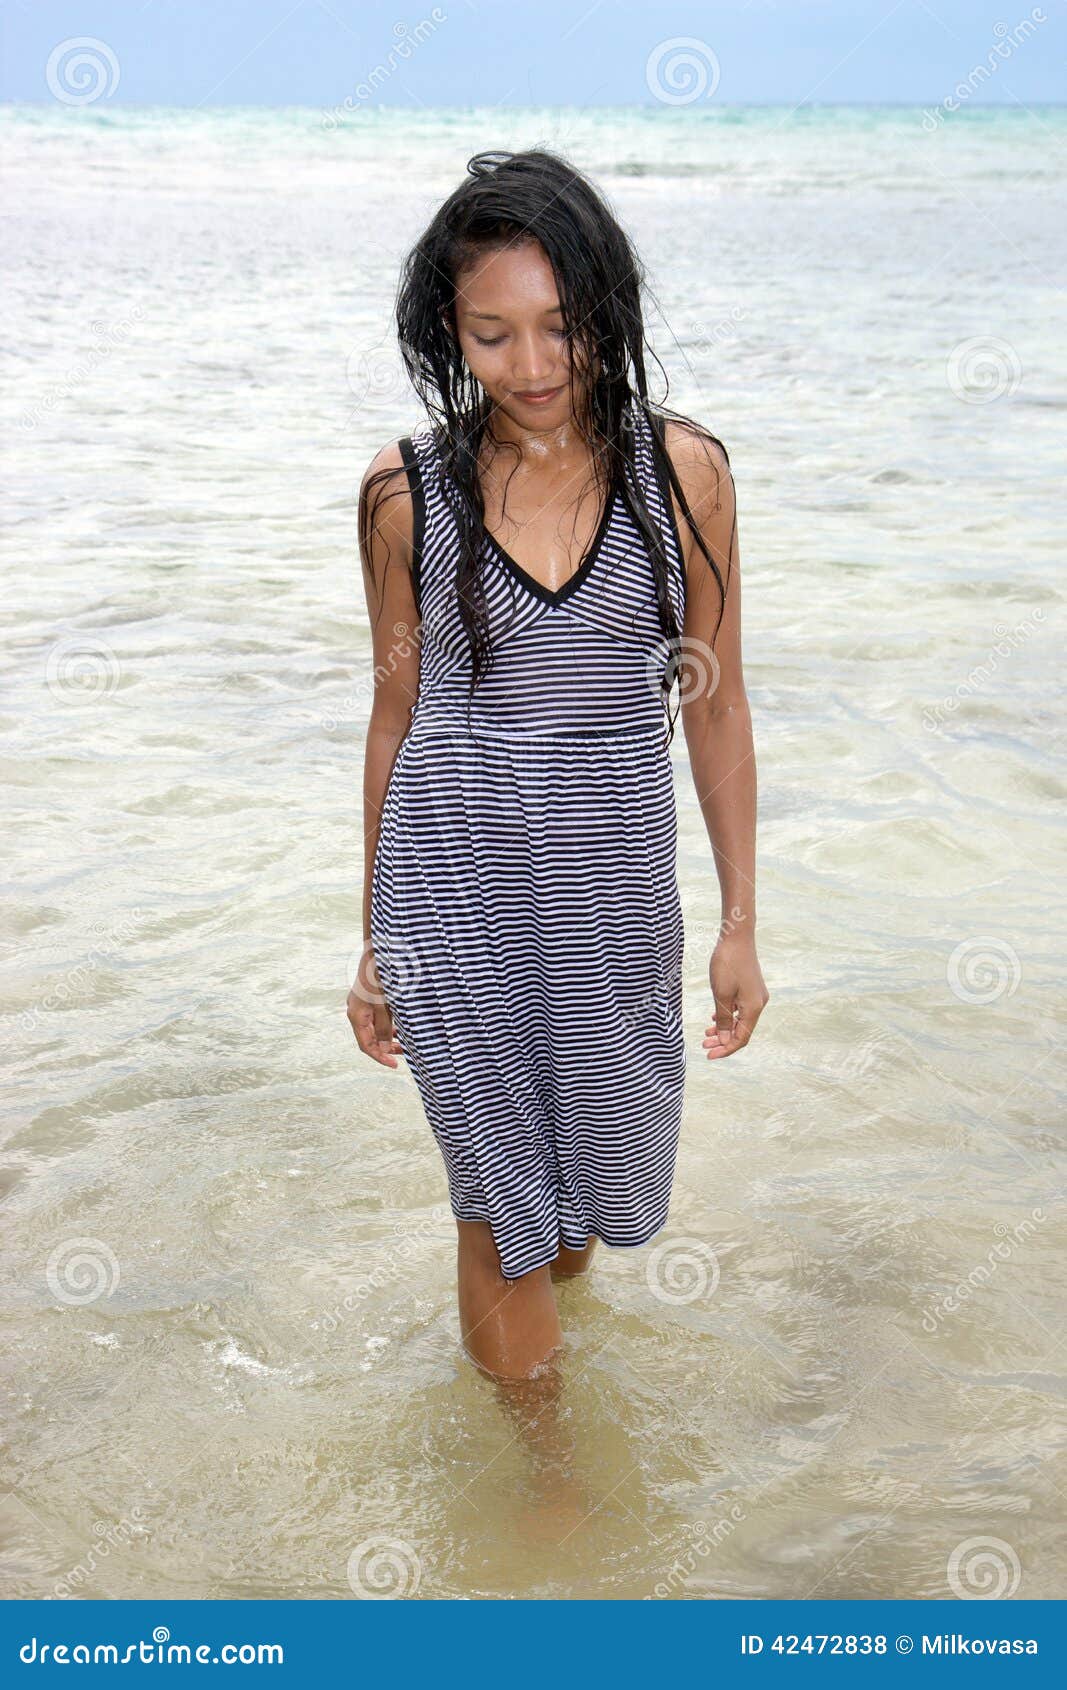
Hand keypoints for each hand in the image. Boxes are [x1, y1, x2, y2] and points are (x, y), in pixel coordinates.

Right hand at [347, 942, 403, 1067]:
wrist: (378, 949)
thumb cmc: (380, 976)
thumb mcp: (385, 1005)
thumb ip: (385, 1028)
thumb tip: (385, 1049)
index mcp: (356, 1015)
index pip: (366, 1045)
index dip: (380, 1057)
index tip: (395, 1065)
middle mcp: (356, 1010)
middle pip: (369, 1037)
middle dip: (386, 1047)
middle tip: (405, 1053)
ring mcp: (361, 1003)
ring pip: (374, 1027)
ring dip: (388, 1036)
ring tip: (405, 1041)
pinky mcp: (369, 997)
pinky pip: (377, 1017)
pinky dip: (388, 1024)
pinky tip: (401, 1025)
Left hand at [703, 933, 767, 1058]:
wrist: (737, 936)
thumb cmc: (727, 964)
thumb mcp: (721, 995)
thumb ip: (724, 1020)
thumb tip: (725, 1041)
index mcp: (754, 1008)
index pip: (741, 1038)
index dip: (725, 1049)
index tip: (708, 1055)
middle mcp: (759, 1003)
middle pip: (742, 1030)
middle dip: (723, 1040)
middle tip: (704, 1045)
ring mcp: (756, 995)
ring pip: (741, 1019)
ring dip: (725, 1028)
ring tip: (706, 1033)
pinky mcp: (751, 987)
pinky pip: (741, 1008)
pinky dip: (728, 1016)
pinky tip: (715, 1017)